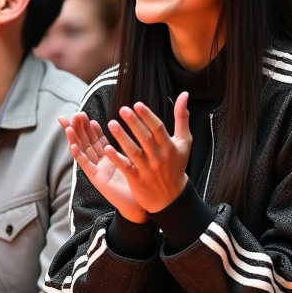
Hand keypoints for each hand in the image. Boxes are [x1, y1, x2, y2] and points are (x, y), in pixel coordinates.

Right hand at [59, 113, 148, 223]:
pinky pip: (86, 166)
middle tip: (74, 115)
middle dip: (79, 129)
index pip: (96, 139)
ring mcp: (98, 171)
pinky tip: (72, 146)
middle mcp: (101, 163)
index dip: (89, 127)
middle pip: (86, 142)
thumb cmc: (140, 182)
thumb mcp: (133, 159)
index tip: (83, 115)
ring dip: (74, 139)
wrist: (141, 204)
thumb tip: (131, 127)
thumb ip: (127, 145)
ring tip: (68, 126)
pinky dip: (79, 156)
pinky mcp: (98, 180)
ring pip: (83, 152)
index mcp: (110, 157)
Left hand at [106, 92, 191, 213]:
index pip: (158, 129)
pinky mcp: (138, 181)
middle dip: (134, 123)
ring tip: (111, 124)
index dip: (148, 116)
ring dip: (123, 138)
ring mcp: (148, 170)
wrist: (172, 198)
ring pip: (134, 152)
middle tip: (122, 109)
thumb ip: (182, 118)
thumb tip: (184, 94)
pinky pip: (126, 168)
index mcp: (170, 147)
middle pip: (145, 138)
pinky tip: (106, 148)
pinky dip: (117, 158)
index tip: (137, 105)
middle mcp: (159, 158)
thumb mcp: (184, 142)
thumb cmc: (176, 165)